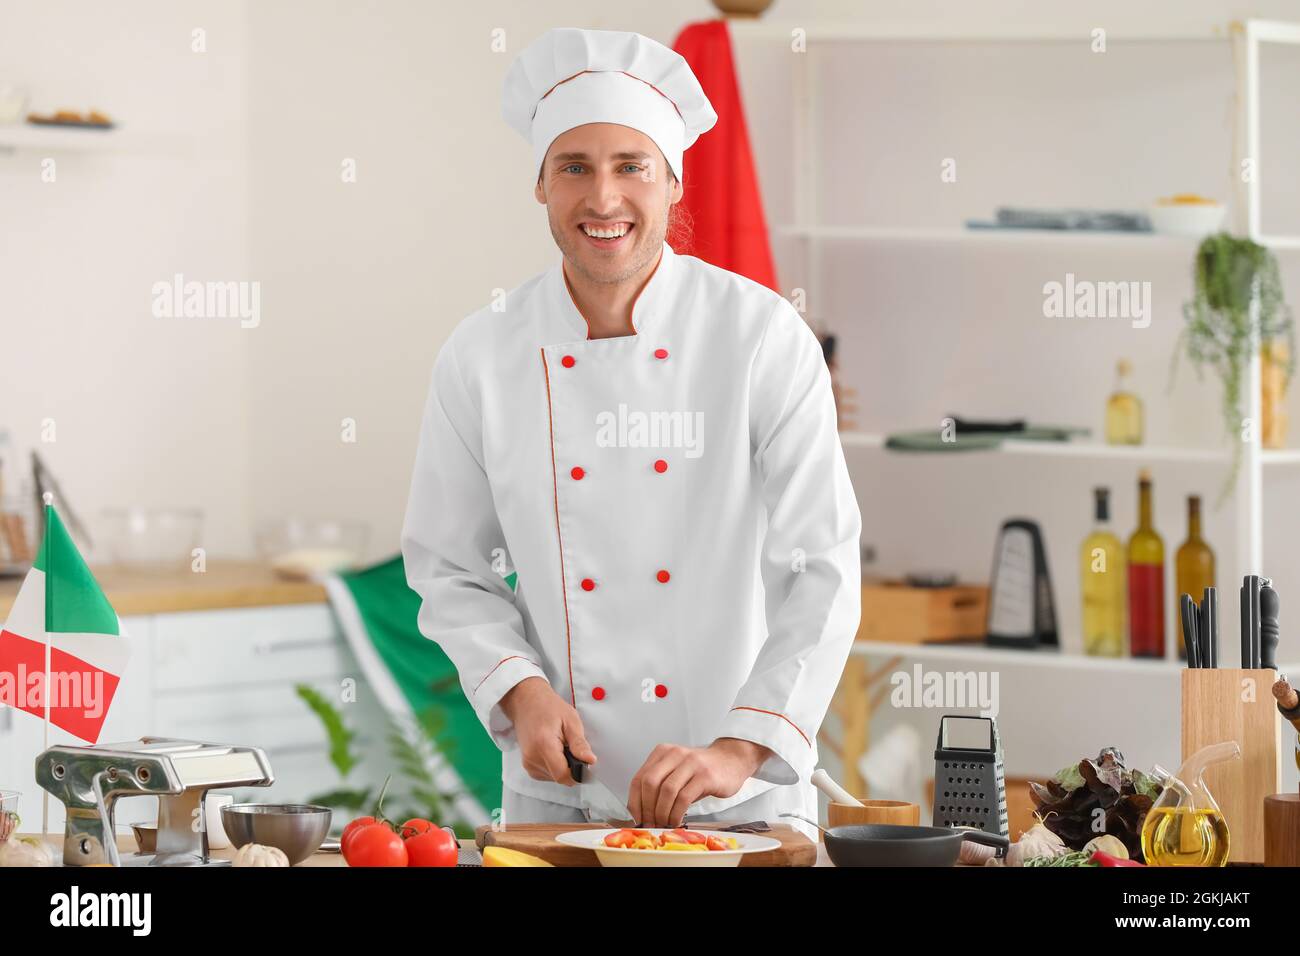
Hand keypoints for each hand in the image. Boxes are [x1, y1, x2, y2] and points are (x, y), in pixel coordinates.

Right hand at [500, 677, 595, 784]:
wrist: (526, 701)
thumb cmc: (547, 707)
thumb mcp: (571, 720)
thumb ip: (580, 744)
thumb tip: (590, 761)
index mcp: (543, 745)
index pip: (563, 775)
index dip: (578, 772)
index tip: (584, 762)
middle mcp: (532, 757)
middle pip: (559, 777)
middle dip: (571, 767)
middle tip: (571, 747)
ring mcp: (527, 763)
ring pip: (554, 777)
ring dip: (563, 766)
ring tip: (560, 745)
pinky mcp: (527, 765)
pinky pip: (547, 774)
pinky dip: (554, 765)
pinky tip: (554, 749)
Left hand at [627, 738, 771, 826]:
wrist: (731, 760)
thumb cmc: (701, 770)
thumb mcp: (677, 771)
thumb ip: (660, 785)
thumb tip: (642, 813)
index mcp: (662, 752)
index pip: (639, 778)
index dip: (635, 802)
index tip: (637, 818)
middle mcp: (675, 754)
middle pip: (650, 783)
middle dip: (647, 809)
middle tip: (651, 823)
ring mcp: (691, 763)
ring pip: (666, 791)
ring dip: (662, 813)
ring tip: (664, 823)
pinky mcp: (705, 775)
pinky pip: (684, 798)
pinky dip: (677, 813)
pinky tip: (677, 820)